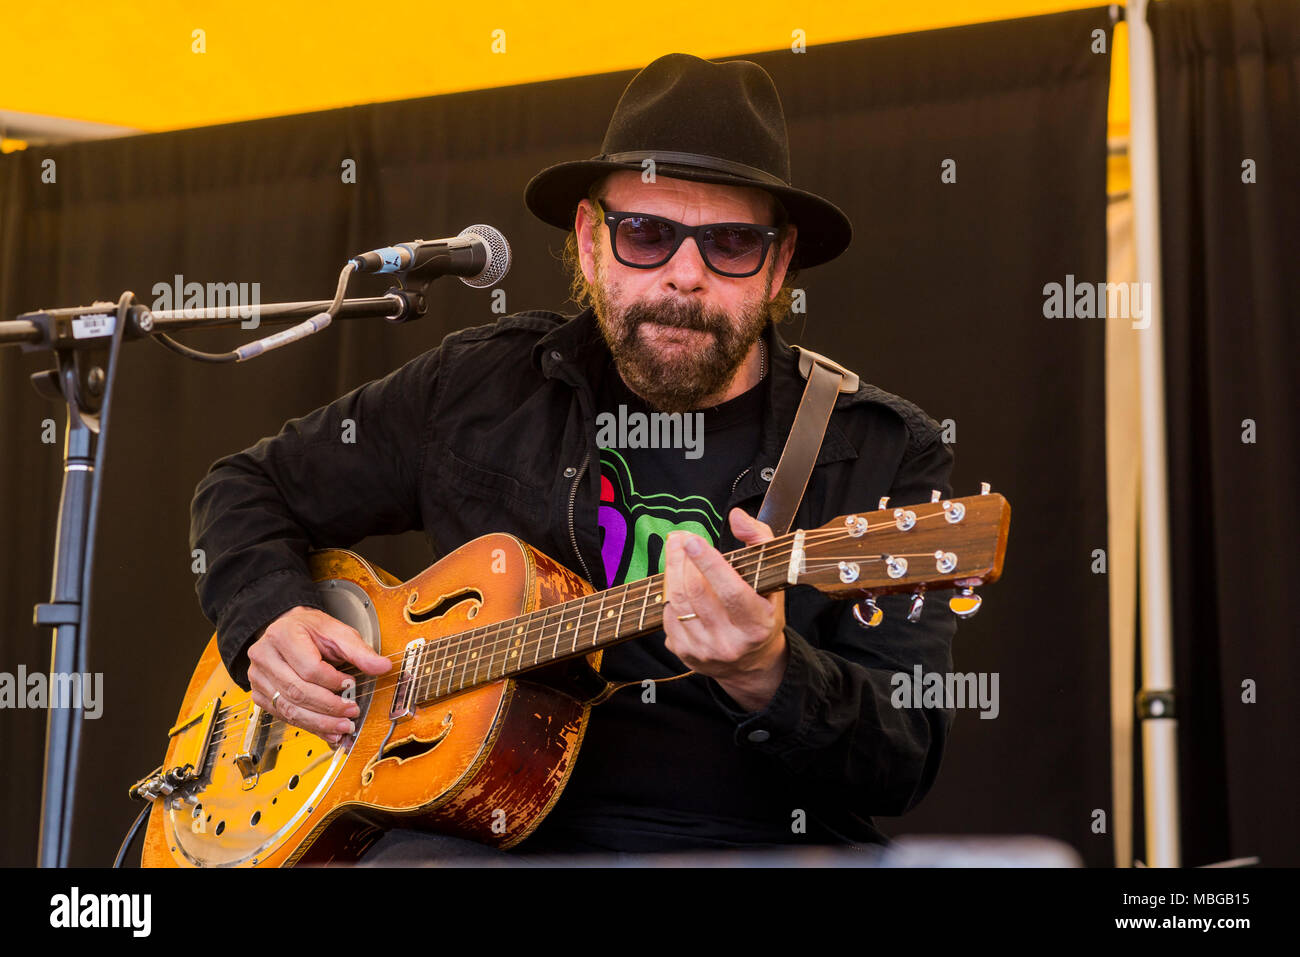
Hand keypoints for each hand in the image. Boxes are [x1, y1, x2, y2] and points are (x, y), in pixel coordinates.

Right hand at [246, 605, 390, 746]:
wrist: (288, 630)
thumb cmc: (311, 630)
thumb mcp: (337, 632)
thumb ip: (359, 651)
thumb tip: (382, 666)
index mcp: (282, 635)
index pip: (309, 668)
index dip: (332, 681)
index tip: (351, 685)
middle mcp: (264, 656)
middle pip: (297, 691)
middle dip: (328, 707)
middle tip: (351, 713)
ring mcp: (259, 677)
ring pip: (289, 708)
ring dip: (319, 723)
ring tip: (342, 728)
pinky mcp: (260, 694)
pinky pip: (284, 716)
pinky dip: (308, 726)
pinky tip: (327, 730)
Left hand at [662, 508, 787, 711]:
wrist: (752, 663)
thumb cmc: (761, 611)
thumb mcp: (772, 578)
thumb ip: (759, 540)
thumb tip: (736, 517)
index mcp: (757, 624)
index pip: (731, 592)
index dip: (710, 564)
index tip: (693, 541)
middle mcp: (730, 643)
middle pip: (696, 593)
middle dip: (682, 560)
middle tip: (680, 538)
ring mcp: (705, 652)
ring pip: (677, 603)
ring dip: (672, 571)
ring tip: (676, 552)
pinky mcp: (685, 655)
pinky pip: (668, 617)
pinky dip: (671, 595)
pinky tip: (679, 583)